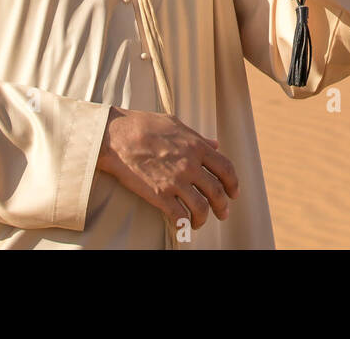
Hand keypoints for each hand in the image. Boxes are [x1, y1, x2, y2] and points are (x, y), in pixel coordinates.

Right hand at [96, 107, 238, 229]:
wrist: (116, 136)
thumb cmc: (143, 125)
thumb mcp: (176, 124)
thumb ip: (198, 137)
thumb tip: (215, 144)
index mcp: (197, 146)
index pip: (226, 168)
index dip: (233, 183)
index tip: (233, 193)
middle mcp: (190, 165)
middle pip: (217, 191)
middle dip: (223, 206)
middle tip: (223, 214)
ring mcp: (176, 180)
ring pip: (201, 207)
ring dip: (204, 218)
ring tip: (199, 222)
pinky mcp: (159, 194)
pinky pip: (179, 215)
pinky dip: (183, 224)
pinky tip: (182, 225)